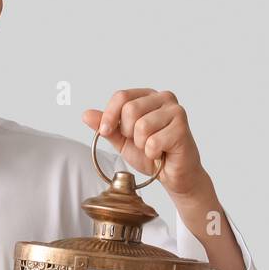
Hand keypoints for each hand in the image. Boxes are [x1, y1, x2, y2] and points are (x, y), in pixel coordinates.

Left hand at [81, 88, 206, 198]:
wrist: (172, 174)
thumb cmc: (150, 153)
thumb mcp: (121, 139)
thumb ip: (106, 126)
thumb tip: (86, 114)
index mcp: (147, 96)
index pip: (121, 96)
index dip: (109, 115)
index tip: (105, 131)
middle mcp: (164, 98)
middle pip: (130, 109)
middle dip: (128, 133)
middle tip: (140, 142)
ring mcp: (176, 111)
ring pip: (142, 126)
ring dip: (141, 144)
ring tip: (152, 147)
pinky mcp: (182, 128)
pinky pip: (153, 141)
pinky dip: (152, 153)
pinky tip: (161, 153)